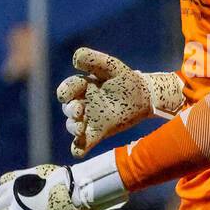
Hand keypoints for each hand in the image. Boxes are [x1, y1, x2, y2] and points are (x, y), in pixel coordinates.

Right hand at [56, 47, 183, 156]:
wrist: (144, 96)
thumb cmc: (126, 79)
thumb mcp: (113, 67)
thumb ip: (95, 60)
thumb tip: (75, 58)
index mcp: (83, 86)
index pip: (68, 89)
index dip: (66, 91)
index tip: (67, 94)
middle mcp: (83, 102)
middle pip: (68, 108)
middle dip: (70, 110)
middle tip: (80, 111)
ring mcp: (89, 119)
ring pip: (72, 126)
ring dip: (73, 128)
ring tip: (80, 129)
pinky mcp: (97, 132)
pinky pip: (82, 143)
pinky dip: (78, 149)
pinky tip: (78, 152)